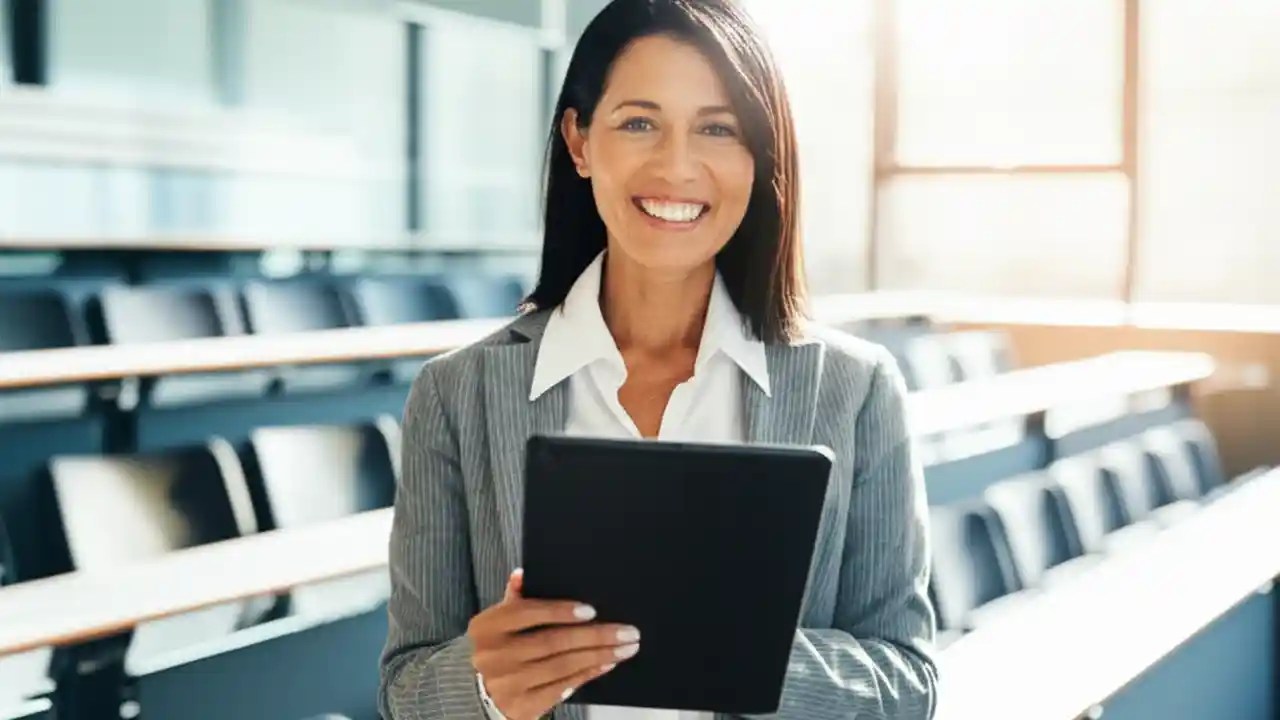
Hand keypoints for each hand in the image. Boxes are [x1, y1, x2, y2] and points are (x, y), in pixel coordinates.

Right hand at [469, 568, 640, 719]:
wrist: (476, 694)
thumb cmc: (496, 649)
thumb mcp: (498, 621)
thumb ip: (515, 599)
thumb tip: (524, 574)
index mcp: (487, 627)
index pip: (526, 613)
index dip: (560, 611)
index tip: (591, 611)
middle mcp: (493, 656)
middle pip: (552, 642)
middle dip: (595, 636)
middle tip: (626, 632)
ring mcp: (507, 683)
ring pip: (561, 666)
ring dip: (598, 656)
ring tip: (625, 648)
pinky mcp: (521, 706)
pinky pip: (561, 688)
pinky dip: (587, 674)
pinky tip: (606, 664)